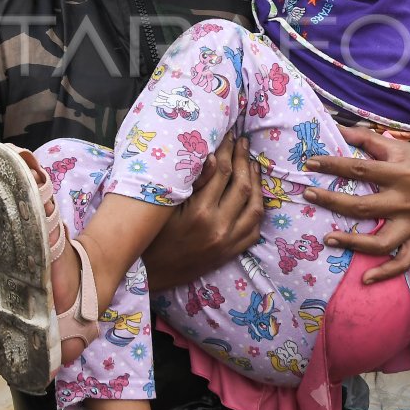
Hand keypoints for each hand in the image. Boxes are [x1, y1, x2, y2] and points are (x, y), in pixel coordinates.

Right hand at [142, 135, 262, 289]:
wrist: (152, 273)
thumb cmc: (154, 234)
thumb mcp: (167, 206)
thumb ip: (193, 183)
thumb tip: (213, 157)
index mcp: (201, 212)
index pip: (222, 172)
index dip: (227, 151)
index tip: (229, 136)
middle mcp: (220, 227)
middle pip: (242, 185)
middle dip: (244, 160)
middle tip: (244, 143)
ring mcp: (229, 242)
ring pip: (255, 207)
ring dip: (257, 183)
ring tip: (253, 165)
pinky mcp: (231, 253)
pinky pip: (254, 230)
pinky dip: (256, 210)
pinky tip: (254, 196)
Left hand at [302, 127, 409, 283]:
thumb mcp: (396, 144)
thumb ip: (367, 138)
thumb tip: (338, 128)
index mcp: (399, 173)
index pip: (358, 168)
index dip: (332, 165)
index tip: (310, 164)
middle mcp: (406, 200)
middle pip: (363, 206)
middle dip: (332, 201)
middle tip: (309, 196)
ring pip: (381, 241)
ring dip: (352, 243)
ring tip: (328, 239)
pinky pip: (403, 261)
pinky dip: (385, 273)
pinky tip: (365, 279)